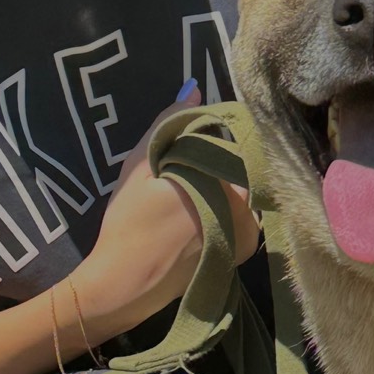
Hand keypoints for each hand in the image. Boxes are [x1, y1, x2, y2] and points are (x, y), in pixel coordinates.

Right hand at [70, 85, 260, 332]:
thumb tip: (194, 88)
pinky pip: (240, 220)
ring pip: (240, 195)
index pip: (232, 146)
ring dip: (220, 190)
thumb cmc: (128, 223)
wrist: (124, 285)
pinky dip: (223, 213)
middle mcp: (248, 210)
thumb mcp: (140, 168)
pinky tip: (194, 219)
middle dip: (214, 167)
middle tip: (179, 178)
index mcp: (228, 183)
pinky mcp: (240, 256)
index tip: (185, 153)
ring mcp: (248, 236)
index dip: (208, 144)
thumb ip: (169, 125)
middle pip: (238, 172)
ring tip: (183, 201)